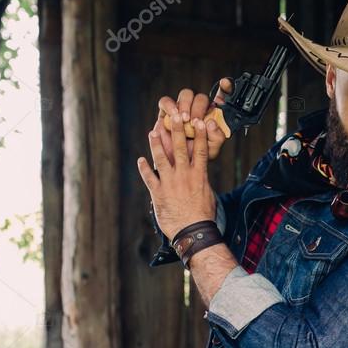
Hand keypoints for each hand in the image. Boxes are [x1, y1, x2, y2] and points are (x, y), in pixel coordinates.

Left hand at [137, 101, 219, 240]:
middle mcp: (184, 176)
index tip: (199, 122)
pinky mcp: (158, 193)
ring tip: (153, 132)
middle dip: (177, 130)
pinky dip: (144, 168)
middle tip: (174, 116)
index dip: (200, 135)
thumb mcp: (207, 194)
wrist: (193, 231)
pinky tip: (141, 160)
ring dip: (156, 144)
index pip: (200, 150)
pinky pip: (149, 177)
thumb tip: (200, 173)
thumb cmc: (203, 215)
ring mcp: (169, 183)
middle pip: (180, 148)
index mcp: (198, 176)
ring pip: (161, 159)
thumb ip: (202, 181)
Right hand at [154, 80, 232, 164]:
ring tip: (184, 120)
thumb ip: (217, 137)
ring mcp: (182, 108)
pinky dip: (170, 106)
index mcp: (213, 115)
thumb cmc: (196, 156)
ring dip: (186, 105)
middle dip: (199, 108)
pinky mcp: (166, 111)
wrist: (176, 164)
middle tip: (195, 121)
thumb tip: (211, 122)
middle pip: (201, 97)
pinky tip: (173, 116)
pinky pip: (166, 102)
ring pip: (185, 95)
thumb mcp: (211, 149)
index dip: (225, 87)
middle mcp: (198, 109)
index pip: (221, 97)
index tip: (225, 83)